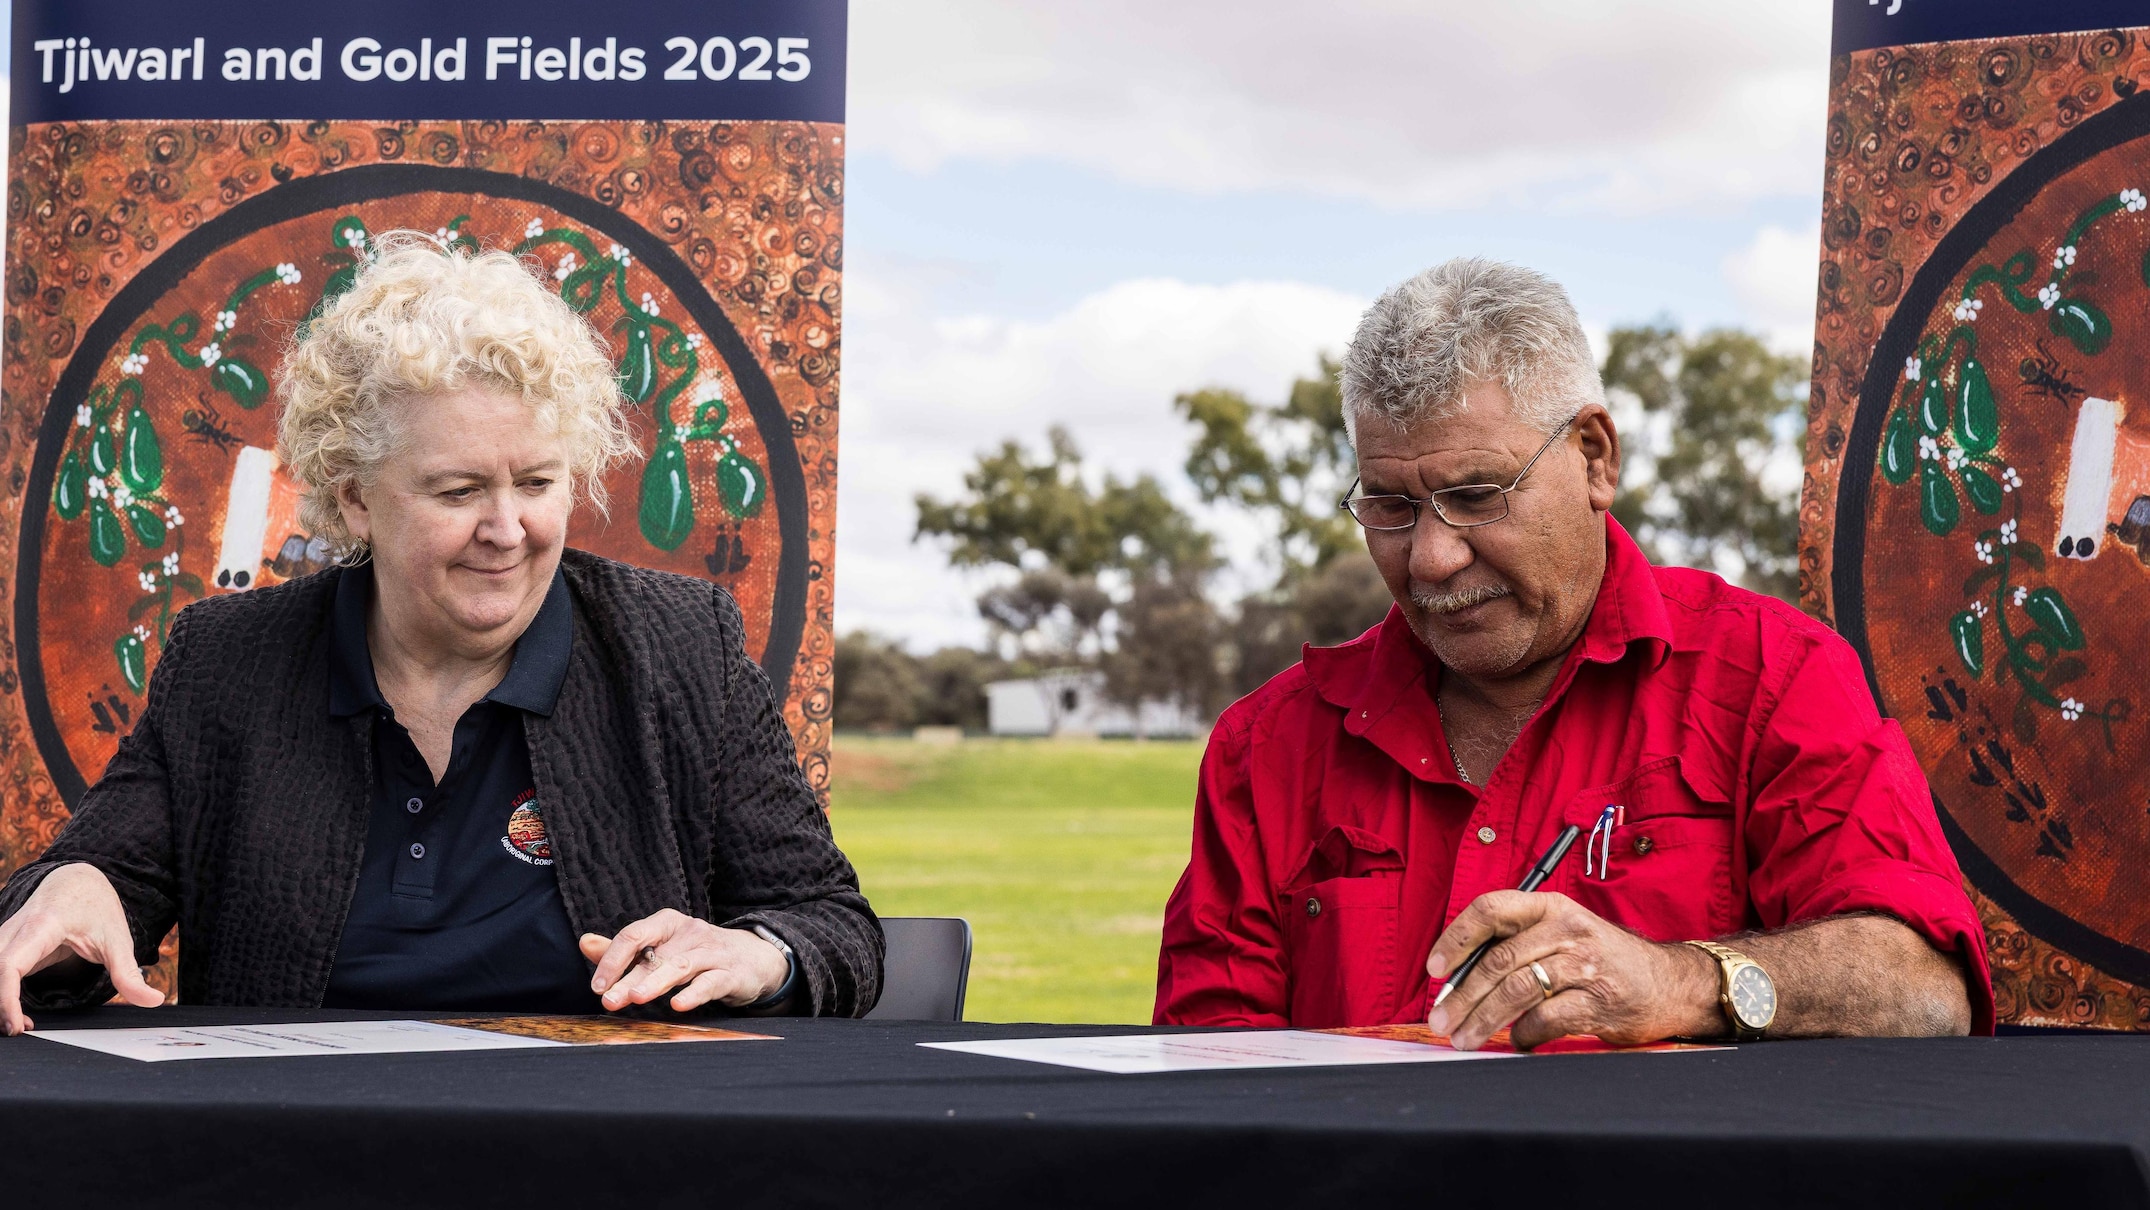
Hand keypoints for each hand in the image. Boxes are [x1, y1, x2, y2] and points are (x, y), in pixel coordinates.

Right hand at [0, 863, 164, 1034]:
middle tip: (20, 1031)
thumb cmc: (95, 906)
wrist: (77, 880)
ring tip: (23, 1024)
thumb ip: (130, 973)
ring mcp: (4, 938)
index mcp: (41, 926)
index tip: (18, 1026)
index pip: (9, 966)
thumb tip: (154, 1000)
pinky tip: (20, 1014)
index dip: (7, 1000)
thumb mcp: (118, 938)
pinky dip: (1, 994)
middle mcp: (13, 931)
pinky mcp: (4, 947)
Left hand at [579, 909, 789, 1012]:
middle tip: (608, 1000)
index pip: (635, 935)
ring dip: (656, 982)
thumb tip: (585, 943)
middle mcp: (690, 933)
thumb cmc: (699, 953)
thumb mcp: (662, 947)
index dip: (613, 959)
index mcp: (668, 923)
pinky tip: (677, 1005)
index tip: (597, 985)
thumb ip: (624, 948)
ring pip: (680, 966)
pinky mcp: (731, 973)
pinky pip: (710, 982)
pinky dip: (693, 994)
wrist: (754, 958)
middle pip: (655, 955)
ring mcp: (712, 952)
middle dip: (629, 977)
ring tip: (635, 998)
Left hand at [1423, 890, 1718, 1049]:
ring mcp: (1584, 964)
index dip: (1456, 938)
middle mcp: (1566, 928)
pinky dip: (1524, 1035)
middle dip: (1461, 995)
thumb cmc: (1602, 960)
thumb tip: (1457, 977)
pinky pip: (1546, 1018)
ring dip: (1483, 1019)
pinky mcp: (1598, 1000)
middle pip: (1498, 960)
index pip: (1490, 909)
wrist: (1668, 983)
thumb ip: (1517, 944)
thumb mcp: (1562, 933)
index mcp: (1550, 906)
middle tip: (1440, 1021)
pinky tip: (1518, 1042)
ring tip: (1464, 1039)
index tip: (1434, 968)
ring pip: (1516, 990)